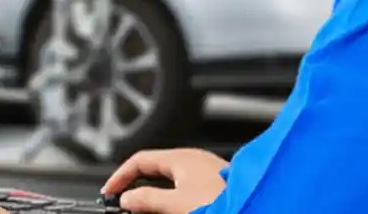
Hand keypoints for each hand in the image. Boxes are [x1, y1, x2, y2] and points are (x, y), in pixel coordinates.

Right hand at [102, 148, 229, 213]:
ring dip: (154, 196)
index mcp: (183, 158)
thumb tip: (128, 198)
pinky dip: (171, 200)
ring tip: (145, 210)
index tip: (110, 193)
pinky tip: (171, 210)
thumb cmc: (223, 204)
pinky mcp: (217, 188)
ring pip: (171, 182)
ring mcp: (208, 175)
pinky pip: (185, 190)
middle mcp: (195, 162)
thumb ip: (148, 200)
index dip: (121, 176)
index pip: (141, 160)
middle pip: (156, 170)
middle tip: (125, 205)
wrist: (257, 209)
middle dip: (137, 187)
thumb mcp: (177, 204)